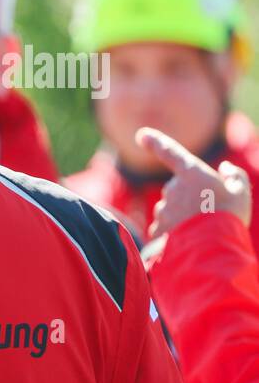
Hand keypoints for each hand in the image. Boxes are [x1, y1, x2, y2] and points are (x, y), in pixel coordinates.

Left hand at [136, 126, 251, 238]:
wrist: (212, 247)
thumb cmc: (229, 216)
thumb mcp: (240, 192)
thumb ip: (234, 177)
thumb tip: (225, 169)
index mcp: (191, 173)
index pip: (170, 152)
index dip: (156, 142)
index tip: (142, 135)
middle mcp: (172, 188)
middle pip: (177, 191)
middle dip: (190, 200)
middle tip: (210, 214)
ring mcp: (163, 209)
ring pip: (170, 210)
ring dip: (182, 218)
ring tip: (201, 230)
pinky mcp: (157, 228)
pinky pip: (163, 228)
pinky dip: (174, 234)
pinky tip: (187, 240)